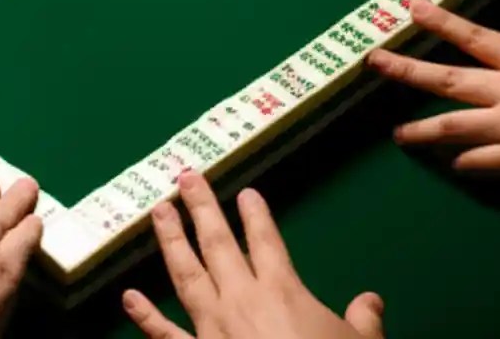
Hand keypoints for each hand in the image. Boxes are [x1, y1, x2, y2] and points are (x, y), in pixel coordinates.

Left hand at [124, 171, 383, 338]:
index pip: (266, 242)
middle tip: (186, 177)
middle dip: (202, 209)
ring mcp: (213, 327)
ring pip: (187, 275)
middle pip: (218, 245)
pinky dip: (145, 316)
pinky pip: (165, 334)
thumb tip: (372, 301)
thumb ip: (364, 322)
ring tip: (158, 211)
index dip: (256, 216)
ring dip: (171, 242)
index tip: (246, 192)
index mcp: (282, 291)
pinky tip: (128, 296)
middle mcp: (242, 300)